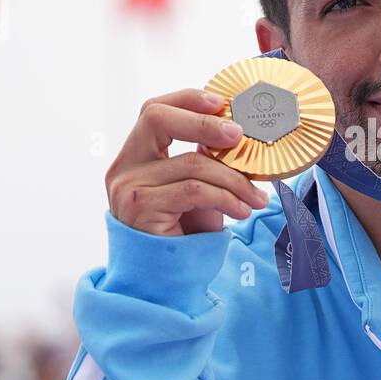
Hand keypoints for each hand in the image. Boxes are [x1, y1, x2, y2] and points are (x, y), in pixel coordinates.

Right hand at [105, 88, 269, 235]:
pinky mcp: (140, 209)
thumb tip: (231, 134)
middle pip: (156, 118)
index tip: (222, 103)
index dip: (187, 99)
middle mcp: (123, 167)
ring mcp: (127, 187)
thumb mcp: (194, 190)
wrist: (165, 280)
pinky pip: (194, 191)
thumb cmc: (182, 233)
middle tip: (239, 136)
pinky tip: (242, 211)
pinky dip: (226, 198)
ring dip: (234, 179)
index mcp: (133, 155)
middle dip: (204, 122)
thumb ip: (200, 161)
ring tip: (257, 197)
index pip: (152, 110)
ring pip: (191, 163)